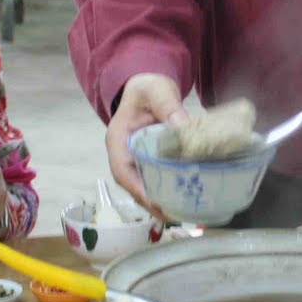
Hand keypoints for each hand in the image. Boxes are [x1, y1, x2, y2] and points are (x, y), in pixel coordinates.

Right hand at [106, 72, 184, 211]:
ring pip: (143, 185)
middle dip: (151, 202)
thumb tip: (182, 126)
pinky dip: (166, 190)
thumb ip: (168, 106)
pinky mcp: (148, 160)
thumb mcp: (157, 91)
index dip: (137, 189)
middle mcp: (124, 154)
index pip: (122, 170)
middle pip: (133, 184)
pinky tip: (183, 198)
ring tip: (181, 213)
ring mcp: (135, 159)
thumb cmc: (148, 88)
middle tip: (174, 215)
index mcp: (118, 140)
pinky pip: (154, 179)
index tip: (154, 201)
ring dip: (159, 200)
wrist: (148, 86)